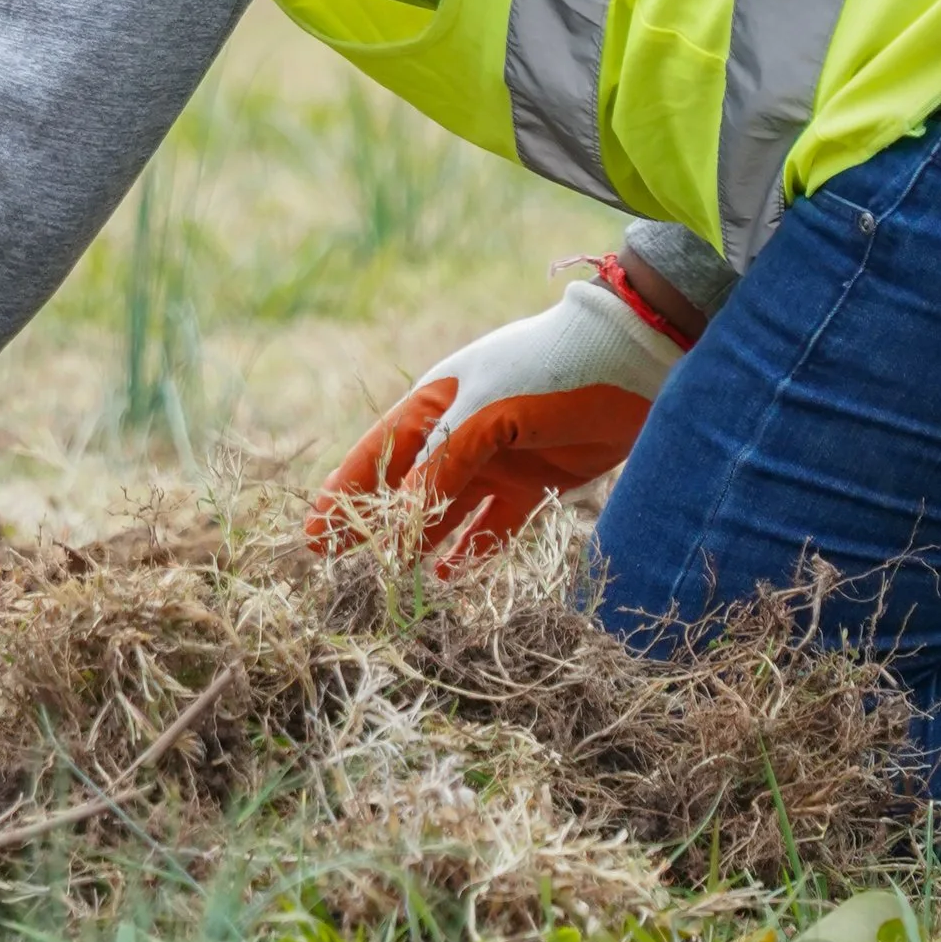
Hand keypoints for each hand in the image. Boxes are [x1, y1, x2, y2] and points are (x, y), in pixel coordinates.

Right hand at [307, 272, 684, 565]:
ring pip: (446, 510)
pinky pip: (493, 525)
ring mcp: (495, 460)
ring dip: (421, 540)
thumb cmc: (544, 371)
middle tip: (339, 566)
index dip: (344, 494)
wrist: (626, 364)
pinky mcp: (533, 483)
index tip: (314, 535)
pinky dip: (472, 548)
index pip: (377, 455)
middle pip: (405, 488)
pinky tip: (451, 574)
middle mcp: (458, 434)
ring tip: (396, 576)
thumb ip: (443, 468)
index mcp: (436, 403)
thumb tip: (402, 522)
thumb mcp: (484, 414)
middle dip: (374, 524)